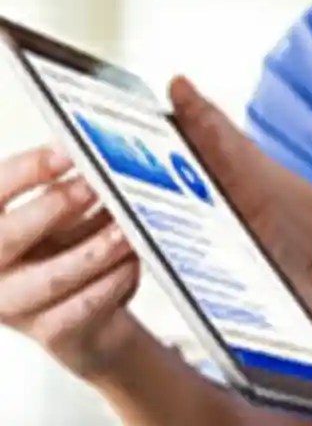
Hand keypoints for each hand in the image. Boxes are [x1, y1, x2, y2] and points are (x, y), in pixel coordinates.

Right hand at [0, 146, 142, 378]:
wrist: (86, 322)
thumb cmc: (69, 254)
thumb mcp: (63, 216)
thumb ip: (73, 186)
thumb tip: (101, 147)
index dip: (26, 170)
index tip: (67, 151)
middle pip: (8, 235)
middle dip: (55, 205)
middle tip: (95, 185)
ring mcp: (16, 304)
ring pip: (55, 275)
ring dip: (98, 247)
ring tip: (128, 226)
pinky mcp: (51, 331)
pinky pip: (85, 305)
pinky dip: (115, 279)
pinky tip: (133, 260)